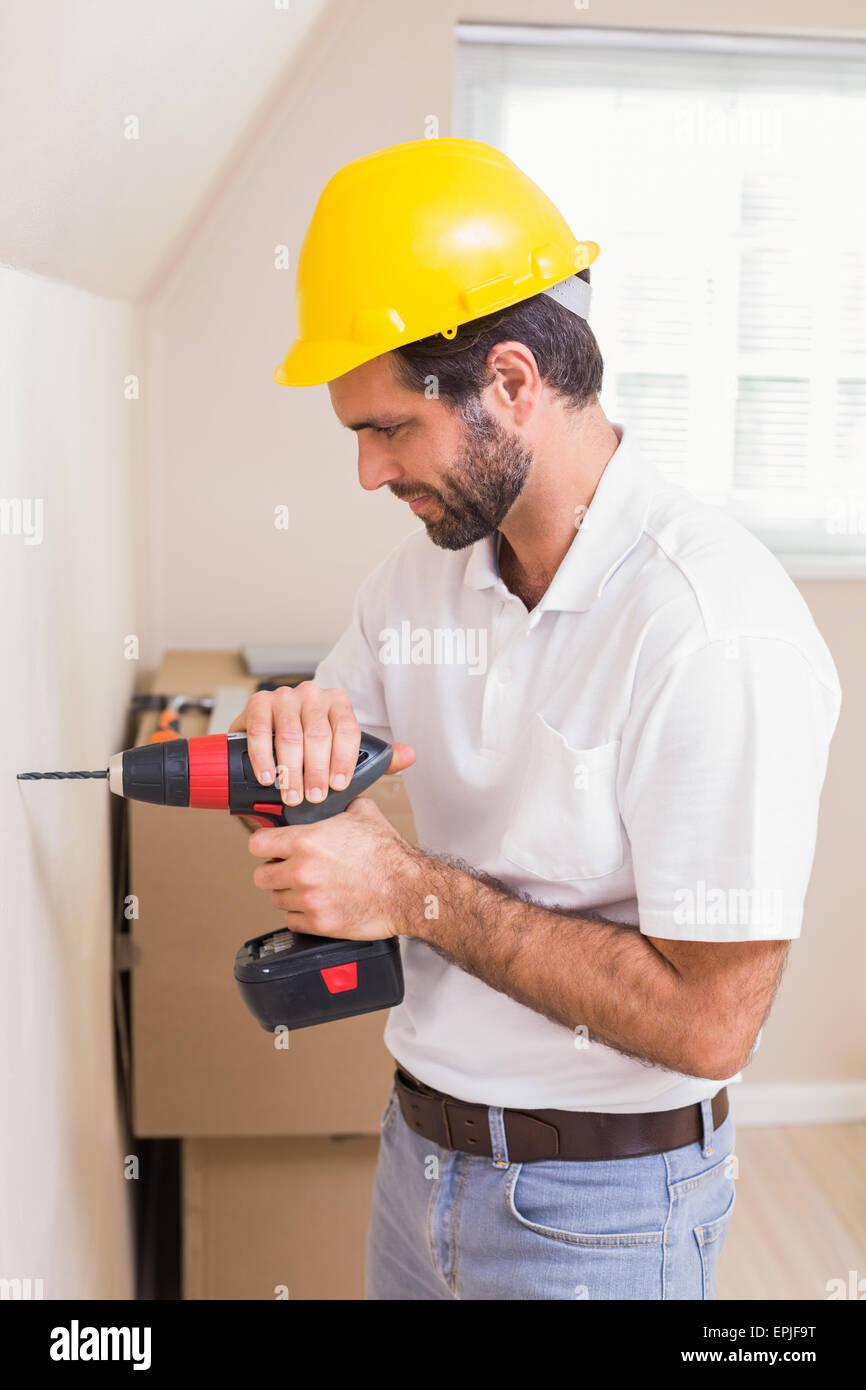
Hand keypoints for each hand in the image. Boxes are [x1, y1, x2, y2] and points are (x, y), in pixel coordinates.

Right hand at [228, 682, 414, 805]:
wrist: (273, 728)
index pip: (346, 729)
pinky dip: (264, 757)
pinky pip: (260, 730)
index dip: (343, 760)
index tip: (338, 785)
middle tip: (313, 798)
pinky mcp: (258, 702)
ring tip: (292, 795)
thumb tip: (410, 756)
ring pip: (290, 735)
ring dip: (291, 770)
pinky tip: (268, 777)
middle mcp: (313, 694)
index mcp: (338, 702)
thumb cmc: (312, 743)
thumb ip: (380, 756)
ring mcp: (284, 696)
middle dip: (316, 771)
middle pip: (318, 735)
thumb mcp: (346, 749)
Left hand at [248, 795, 418, 939]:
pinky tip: (317, 904)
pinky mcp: (318, 923)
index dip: (265, 844)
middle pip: (262, 875)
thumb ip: (339, 805)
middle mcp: (302, 871)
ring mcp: (309, 899)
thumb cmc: (389, 856)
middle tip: (290, 869)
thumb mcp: (364, 813)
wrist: (408, 891)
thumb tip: (332, 801)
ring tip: (309, 887)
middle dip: (275, 871)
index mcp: (307, 841)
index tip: (271, 847)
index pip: (257, 844)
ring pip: (276, 899)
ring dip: (289, 893)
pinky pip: (291, 920)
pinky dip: (301, 914)